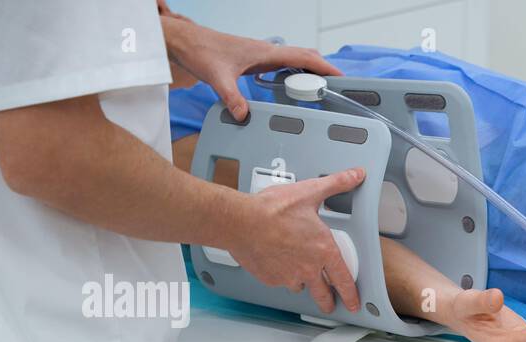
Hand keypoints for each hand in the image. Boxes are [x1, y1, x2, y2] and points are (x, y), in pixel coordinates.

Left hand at [160, 18, 341, 120]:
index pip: (303, 57)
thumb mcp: (217, 78)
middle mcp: (266, 52)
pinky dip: (294, 74)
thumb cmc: (201, 51)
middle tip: (336, 87)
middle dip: (322, 70)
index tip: (340, 77)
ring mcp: (261, 55)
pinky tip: (293, 87)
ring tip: (320, 90)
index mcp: (264, 53)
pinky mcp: (255, 61)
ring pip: (294, 60)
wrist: (185, 42)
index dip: (324, 67)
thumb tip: (243, 115)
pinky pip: (282, 65)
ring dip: (309, 72)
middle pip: (304, 57)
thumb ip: (232, 97)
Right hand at [226, 169, 364, 313]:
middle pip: (323, 294)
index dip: (351, 294)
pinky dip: (280, 275)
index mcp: (324, 251)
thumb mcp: (310, 192)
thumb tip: (356, 175)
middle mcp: (308, 268)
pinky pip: (279, 281)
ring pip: (300, 285)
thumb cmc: (273, 209)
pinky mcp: (270, 279)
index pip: (344, 280)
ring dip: (302, 282)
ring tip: (298, 272)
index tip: (354, 303)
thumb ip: (336, 184)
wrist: (241, 221)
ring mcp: (288, 276)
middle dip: (328, 301)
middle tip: (329, 303)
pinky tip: (275, 262)